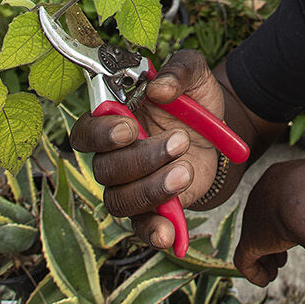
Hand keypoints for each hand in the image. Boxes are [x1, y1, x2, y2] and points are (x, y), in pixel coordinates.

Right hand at [70, 50, 224, 250]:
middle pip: (105, 169)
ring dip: (152, 189)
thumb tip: (160, 87)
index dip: (100, 134)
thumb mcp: (195, 74)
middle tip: (180, 141)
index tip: (130, 129)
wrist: (219, 131)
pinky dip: (153, 232)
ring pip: (120, 200)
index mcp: (115, 119)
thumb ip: (179, 70)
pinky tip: (170, 233)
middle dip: (142, 158)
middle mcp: (115, 156)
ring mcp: (131, 185)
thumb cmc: (193, 98)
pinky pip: (141, 228)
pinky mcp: (153, 208)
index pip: (85, 133)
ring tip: (186, 171)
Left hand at [234, 159, 304, 286]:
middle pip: (263, 220)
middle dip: (273, 241)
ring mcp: (252, 217)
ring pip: (254, 239)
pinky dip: (254, 271)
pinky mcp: (249, 240)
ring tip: (274, 271)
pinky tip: (264, 280)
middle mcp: (260, 194)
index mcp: (277, 177)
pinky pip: (244, 259)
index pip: (274, 200)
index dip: (283, 220)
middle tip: (282, 258)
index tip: (293, 236)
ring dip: (265, 257)